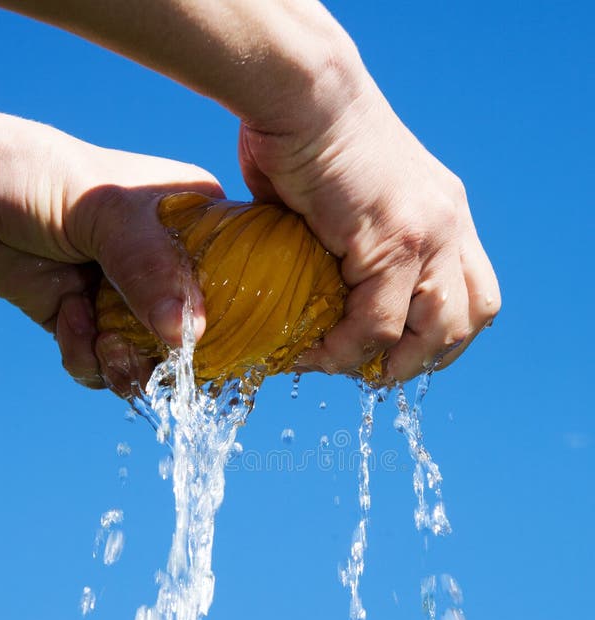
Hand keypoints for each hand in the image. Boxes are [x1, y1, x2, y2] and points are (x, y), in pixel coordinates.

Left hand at [0, 114, 222, 393]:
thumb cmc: (38, 175)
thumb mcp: (103, 211)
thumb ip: (149, 267)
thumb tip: (188, 334)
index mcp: (193, 225)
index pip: (239, 282)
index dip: (233, 322)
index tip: (209, 344)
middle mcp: (167, 266)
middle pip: (197, 335)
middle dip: (168, 355)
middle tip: (136, 347)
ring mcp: (129, 297)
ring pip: (152, 362)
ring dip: (125, 364)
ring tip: (100, 340)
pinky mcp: (89, 323)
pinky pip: (106, 368)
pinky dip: (86, 358)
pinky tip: (68, 319)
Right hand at [239, 61, 499, 382]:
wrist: (303, 91)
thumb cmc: (307, 134)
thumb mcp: (347, 199)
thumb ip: (347, 244)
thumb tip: (315, 284)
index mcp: (445, 213)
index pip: (475, 295)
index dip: (442, 337)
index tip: (396, 352)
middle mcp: (450, 224)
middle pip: (470, 320)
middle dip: (423, 360)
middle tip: (373, 369)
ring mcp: (429, 232)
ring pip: (434, 333)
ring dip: (390, 363)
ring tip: (342, 364)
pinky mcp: (395, 240)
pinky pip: (377, 323)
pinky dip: (345, 348)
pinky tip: (315, 349)